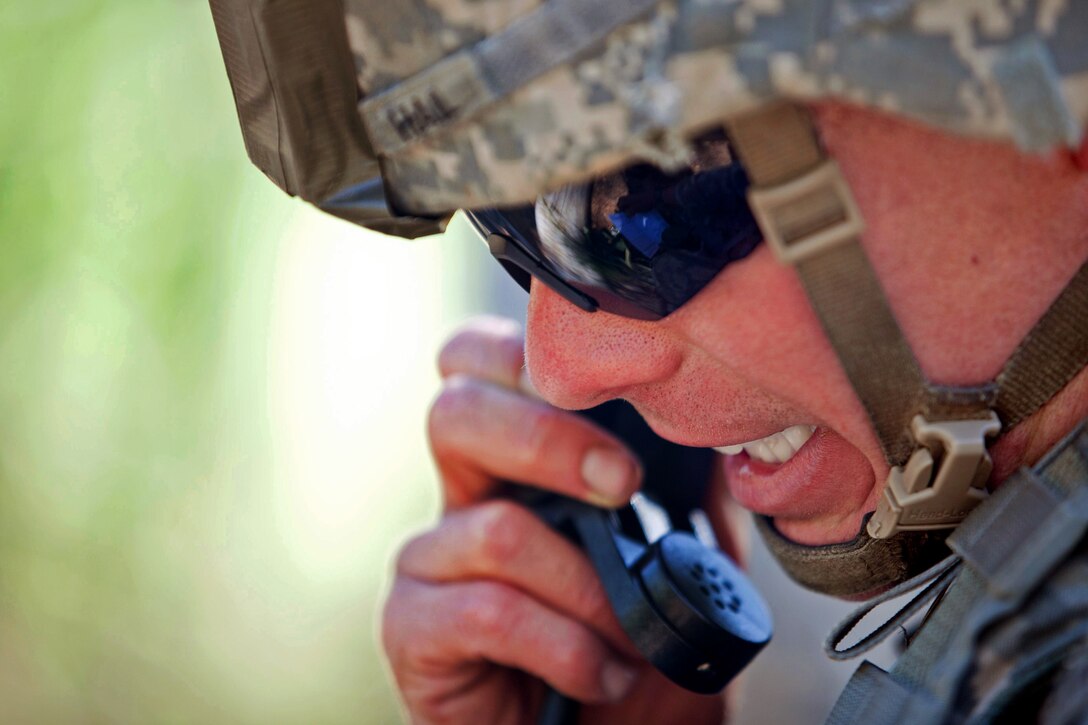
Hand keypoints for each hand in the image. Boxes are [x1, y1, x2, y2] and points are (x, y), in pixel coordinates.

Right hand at [383, 316, 723, 723]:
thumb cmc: (633, 655)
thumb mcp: (685, 562)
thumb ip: (691, 490)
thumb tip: (720, 425)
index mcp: (516, 462)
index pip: (477, 362)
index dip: (524, 357)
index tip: (612, 407)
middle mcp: (462, 499)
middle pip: (455, 412)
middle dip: (549, 439)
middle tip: (620, 486)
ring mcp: (431, 564)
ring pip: (496, 530)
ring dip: (587, 590)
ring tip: (628, 637)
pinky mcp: (413, 630)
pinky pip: (485, 610)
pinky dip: (563, 645)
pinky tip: (598, 673)